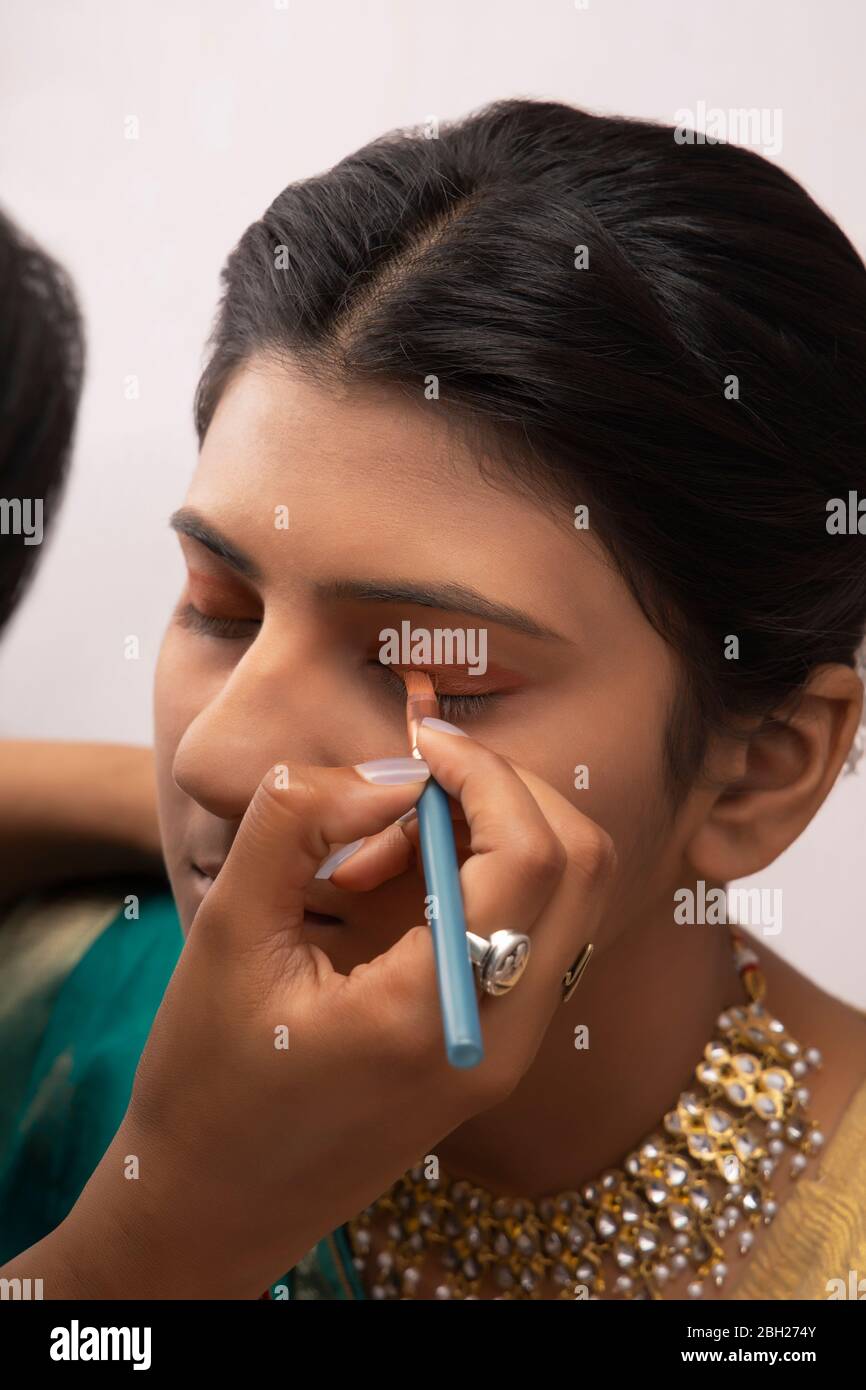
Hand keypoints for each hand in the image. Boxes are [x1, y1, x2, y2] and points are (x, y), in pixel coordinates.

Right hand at [59, 726, 614, 1298]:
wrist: (214, 1206)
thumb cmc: (208, 1081)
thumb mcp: (228, 931)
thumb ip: (298, 822)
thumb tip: (389, 770)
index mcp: (441, 1014)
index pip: (532, 854)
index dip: (484, 770)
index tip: (418, 737)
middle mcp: (505, 1037)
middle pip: (581, 865)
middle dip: (504, 794)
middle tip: (403, 791)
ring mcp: (510, 1048)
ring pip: (566, 896)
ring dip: (492, 837)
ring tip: (375, 853)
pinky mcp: (495, 1046)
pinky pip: (528, 930)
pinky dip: (480, 880)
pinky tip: (388, 890)